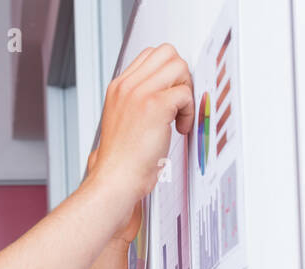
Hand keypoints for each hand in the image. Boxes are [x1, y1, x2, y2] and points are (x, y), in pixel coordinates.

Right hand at [86, 43, 193, 231]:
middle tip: (178, 103)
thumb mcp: (124, 122)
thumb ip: (138, 102)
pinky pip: (185, 93)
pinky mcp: (155, 106)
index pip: (150, 55)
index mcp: (119, 87)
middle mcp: (128, 86)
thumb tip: (166, 93)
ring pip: (179, 67)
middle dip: (180, 76)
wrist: (115, 179)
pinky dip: (189, 112)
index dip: (167, 73)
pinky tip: (180, 129)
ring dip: (186, 91)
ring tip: (178, 117)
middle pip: (167, 53)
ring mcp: (140, 93)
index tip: (170, 96)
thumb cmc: (122, 160)